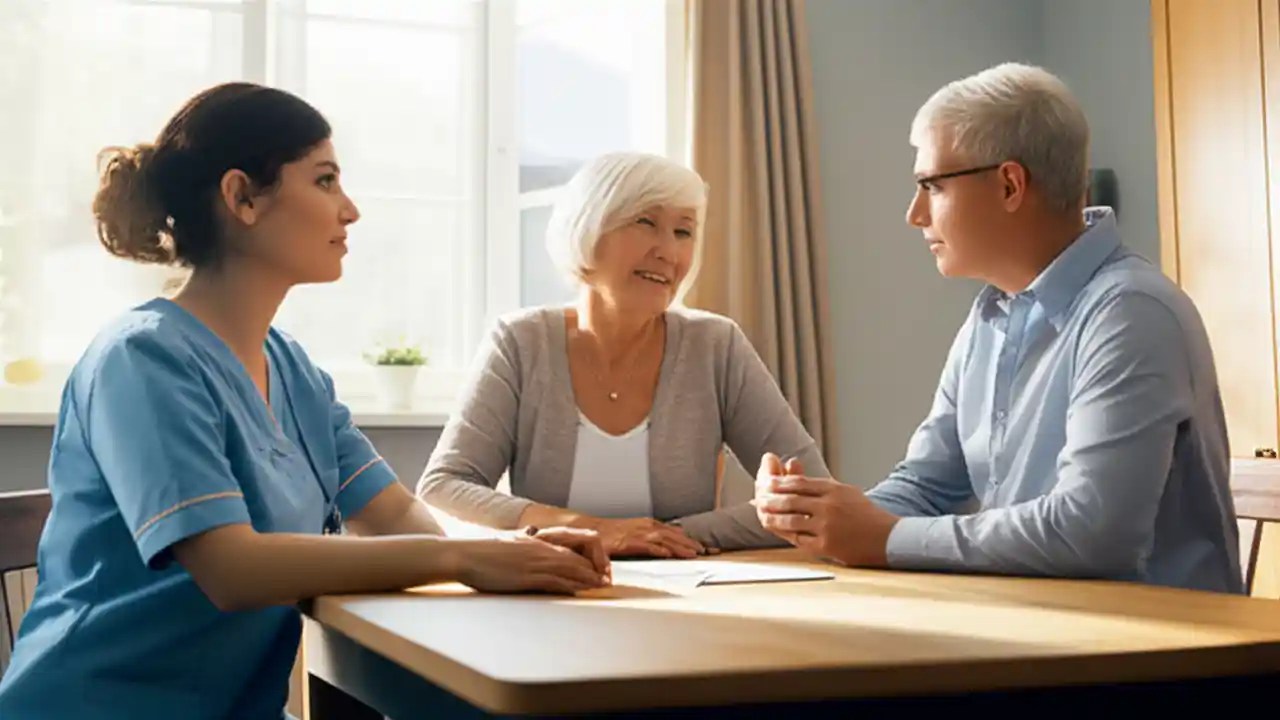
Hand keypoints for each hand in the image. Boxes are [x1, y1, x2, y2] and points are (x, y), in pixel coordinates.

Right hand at [454, 535, 609, 594]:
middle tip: (606, 581)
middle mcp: (540, 549)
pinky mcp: (527, 576)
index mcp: (537, 541)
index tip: (596, 569)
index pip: (571, 548)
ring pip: (570, 569)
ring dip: (588, 579)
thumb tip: (531, 545)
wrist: (466, 555)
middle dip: (593, 570)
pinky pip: (554, 581)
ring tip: (601, 586)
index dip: (587, 559)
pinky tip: (578, 592)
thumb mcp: (509, 544)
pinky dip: (569, 586)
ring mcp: (534, 562)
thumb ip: (524, 545)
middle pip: (576, 558)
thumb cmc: (483, 552)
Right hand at [588, 518, 705, 558]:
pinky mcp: (630, 542)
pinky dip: (660, 549)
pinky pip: (648, 546)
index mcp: (649, 524)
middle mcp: (647, 526)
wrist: (593, 531)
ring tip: (695, 554)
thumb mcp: (635, 534)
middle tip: (708, 551)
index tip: (705, 547)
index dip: (690, 540)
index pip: (675, 532)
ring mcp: (640, 533)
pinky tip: (669, 554)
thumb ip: (650, 540)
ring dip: (681, 546)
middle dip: (692, 543)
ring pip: (665, 539)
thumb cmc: (613, 535)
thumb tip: (666, 549)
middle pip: (675, 534)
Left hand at [753, 452, 899, 566]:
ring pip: (790, 521)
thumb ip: (818, 484)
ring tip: (763, 515)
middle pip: (790, 500)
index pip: (798, 483)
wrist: (887, 537)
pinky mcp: (826, 546)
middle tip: (759, 499)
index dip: (778, 483)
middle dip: (771, 500)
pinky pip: (799, 539)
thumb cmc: (863, 513)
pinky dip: (786, 534)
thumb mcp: (844, 491)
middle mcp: (829, 507)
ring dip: (773, 518)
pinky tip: (778, 531)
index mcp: (833, 490)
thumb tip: (791, 468)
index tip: (766, 483)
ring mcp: (827, 527)